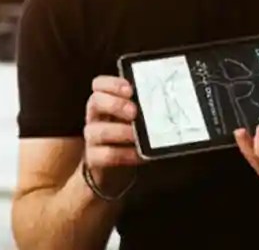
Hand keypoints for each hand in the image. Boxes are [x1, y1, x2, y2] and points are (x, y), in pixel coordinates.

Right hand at [83, 76, 141, 194]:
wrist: (114, 174)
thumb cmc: (128, 140)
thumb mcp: (134, 121)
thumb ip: (143, 109)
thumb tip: (166, 99)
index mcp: (105, 102)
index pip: (99, 85)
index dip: (112, 84)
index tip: (130, 89)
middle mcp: (95, 117)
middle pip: (95, 101)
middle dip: (115, 104)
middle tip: (134, 111)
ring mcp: (92, 138)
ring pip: (97, 130)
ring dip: (119, 131)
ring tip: (136, 135)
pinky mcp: (93, 159)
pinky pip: (105, 155)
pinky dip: (123, 154)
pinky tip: (138, 154)